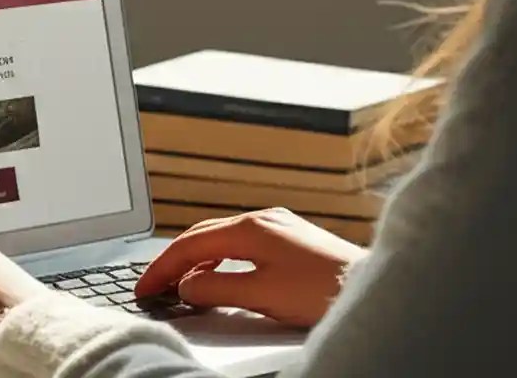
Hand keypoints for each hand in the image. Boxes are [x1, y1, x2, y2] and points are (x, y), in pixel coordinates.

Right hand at [135, 207, 367, 327]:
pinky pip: (241, 246)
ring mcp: (278, 227)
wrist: (372, 288)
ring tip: (179, 285)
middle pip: (202, 237)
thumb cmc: (325, 291)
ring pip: (221, 240)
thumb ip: (217, 290)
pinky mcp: (291, 240)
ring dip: (196, 262)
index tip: (144, 288)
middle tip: (152, 286)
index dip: (162, 268)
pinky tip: (218, 279)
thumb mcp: (262, 295)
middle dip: (173, 261)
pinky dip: (219, 262)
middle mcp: (262, 220)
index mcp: (250, 228)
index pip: (190, 245)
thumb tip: (186, 288)